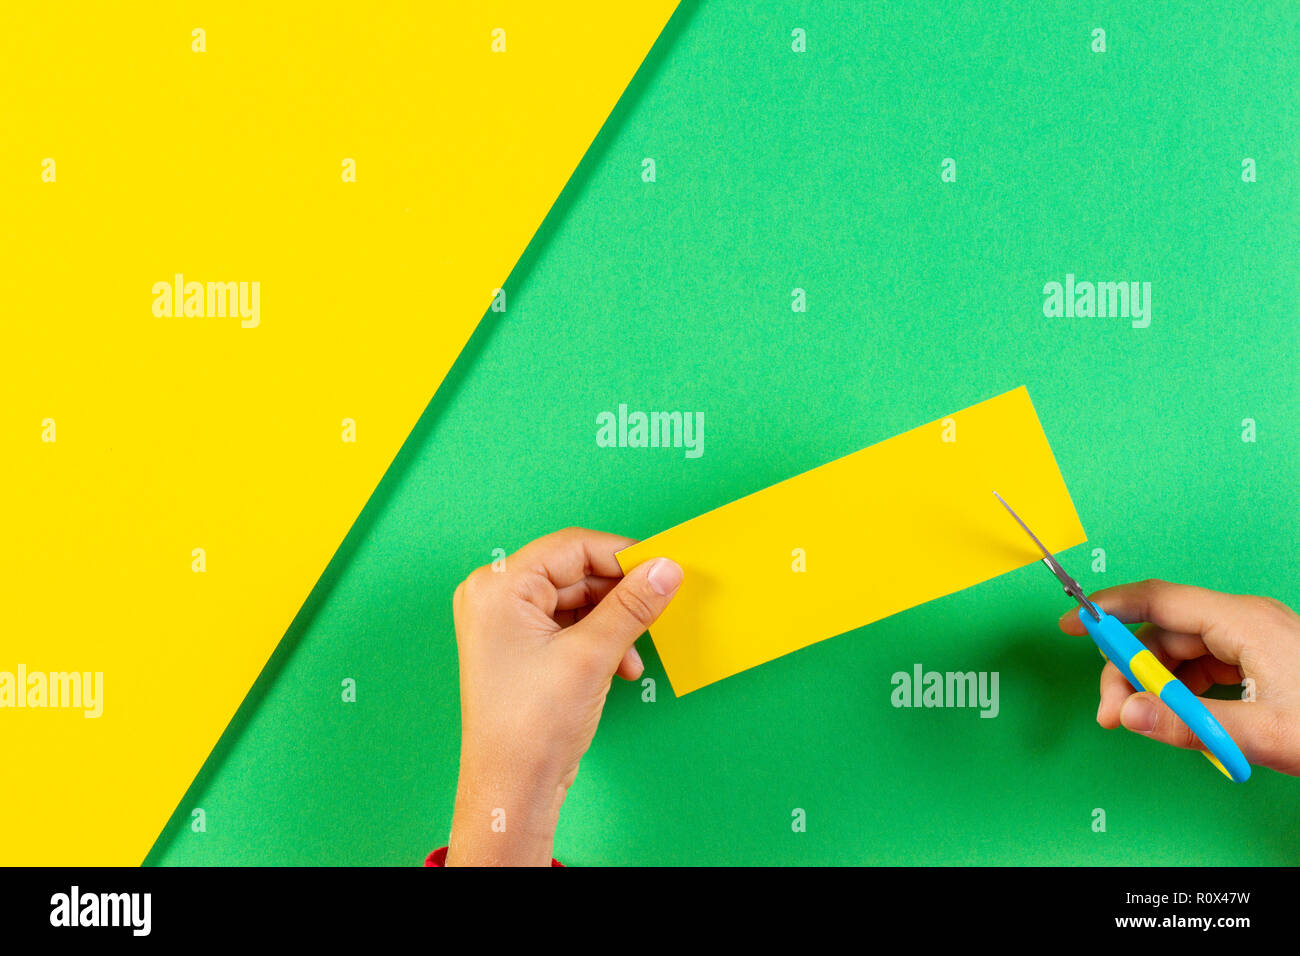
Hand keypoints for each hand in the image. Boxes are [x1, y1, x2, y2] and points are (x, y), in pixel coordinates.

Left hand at [445, 528, 682, 864]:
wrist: (512, 790)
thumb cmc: (531, 726)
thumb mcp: (592, 655)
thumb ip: (632, 605)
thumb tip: (665, 569)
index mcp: (498, 587)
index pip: (571, 547)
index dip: (621, 555)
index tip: (662, 567)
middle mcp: (496, 598)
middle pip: (574, 571)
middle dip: (619, 594)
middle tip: (659, 606)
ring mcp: (507, 625)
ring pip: (577, 600)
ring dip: (614, 621)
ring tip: (635, 652)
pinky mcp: (522, 649)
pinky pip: (571, 625)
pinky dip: (601, 639)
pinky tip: (623, 666)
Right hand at [1058, 579, 1299, 775]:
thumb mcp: (1263, 734)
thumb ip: (1189, 726)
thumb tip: (1128, 715)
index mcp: (1244, 622)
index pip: (1158, 600)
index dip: (1108, 610)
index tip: (1071, 622)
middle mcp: (1244, 622)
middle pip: (1162, 633)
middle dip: (1129, 671)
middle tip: (1114, 714)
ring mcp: (1253, 641)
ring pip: (1180, 653)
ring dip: (1153, 686)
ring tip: (1145, 723)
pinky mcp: (1259, 661)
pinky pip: (1203, 667)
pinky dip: (1180, 691)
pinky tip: (1180, 718)